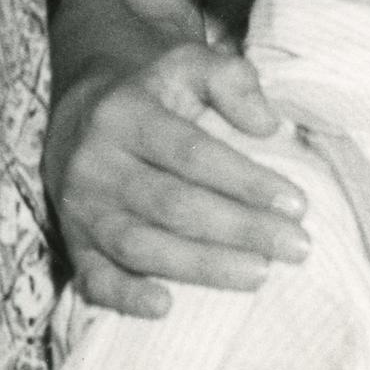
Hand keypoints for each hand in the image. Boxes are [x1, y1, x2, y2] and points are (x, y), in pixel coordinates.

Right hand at [47, 37, 305, 314]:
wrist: (84, 104)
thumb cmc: (154, 88)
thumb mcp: (190, 62)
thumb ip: (232, 80)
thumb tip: (267, 125)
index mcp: (127, 115)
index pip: (192, 154)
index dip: (245, 181)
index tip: (296, 203)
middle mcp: (97, 163)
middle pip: (172, 204)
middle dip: (239, 229)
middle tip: (296, 246)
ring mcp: (81, 207)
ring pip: (139, 245)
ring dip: (201, 267)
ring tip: (259, 274)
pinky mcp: (73, 241)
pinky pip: (93, 277)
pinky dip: (124, 297)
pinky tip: (164, 307)